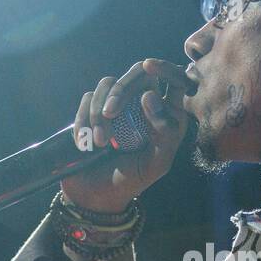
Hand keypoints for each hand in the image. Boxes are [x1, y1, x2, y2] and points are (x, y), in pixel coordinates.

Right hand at [62, 58, 197, 212]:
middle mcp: (144, 103)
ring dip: (100, 112)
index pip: (175, 79)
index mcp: (167, 115)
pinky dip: (85, 119)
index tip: (150, 66)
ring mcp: (118, 104)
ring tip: (100, 143)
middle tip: (110, 113)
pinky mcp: (93, 108)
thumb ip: (164, 132)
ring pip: (109, 83)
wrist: (96, 194)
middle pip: (138, 73)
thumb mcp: (156, 163)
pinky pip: (89, 98)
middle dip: (121, 90)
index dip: (166, 67)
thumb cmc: (132, 180)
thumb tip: (149, 95)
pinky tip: (86, 144)